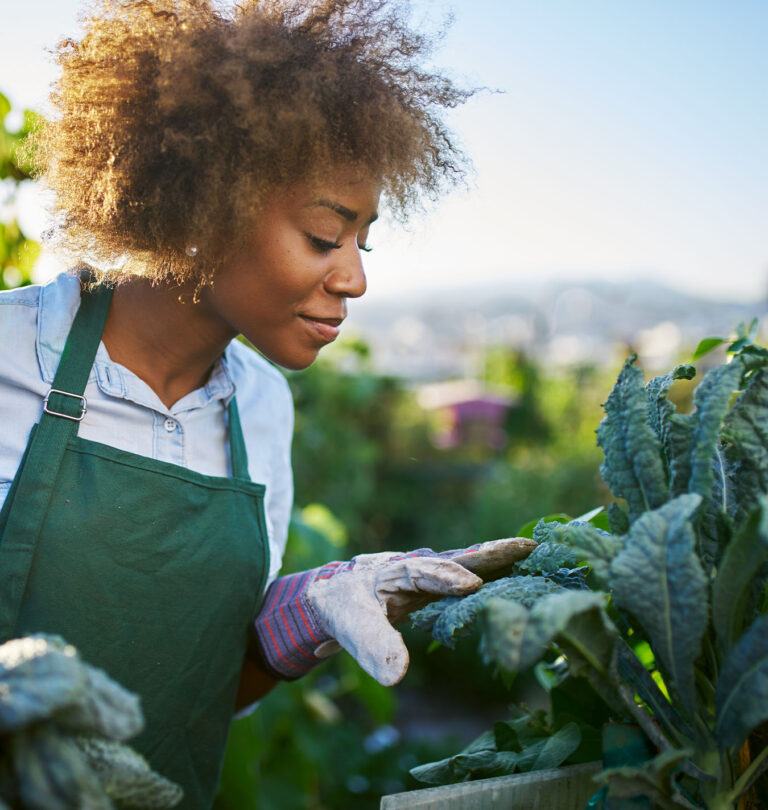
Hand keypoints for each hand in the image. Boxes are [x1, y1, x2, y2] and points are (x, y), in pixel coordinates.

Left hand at [252, 537, 535, 685]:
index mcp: (393, 572)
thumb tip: (397, 675)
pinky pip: (470, 575)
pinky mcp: (439, 584)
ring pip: (468, 563)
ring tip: (533, 555)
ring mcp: (430, 572)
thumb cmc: (342, 608)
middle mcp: (417, 566)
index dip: (445, 578)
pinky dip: (494, 573)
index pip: (422, 573)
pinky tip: (518, 577)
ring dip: (498, 560)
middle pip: (456, 557)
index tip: (471, 584)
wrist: (335, 594)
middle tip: (527, 547)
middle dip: (489, 553)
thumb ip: (373, 646)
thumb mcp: (352, 627)